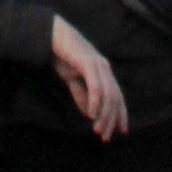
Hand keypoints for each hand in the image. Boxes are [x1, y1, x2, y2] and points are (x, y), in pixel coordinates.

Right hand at [50, 16, 128, 141]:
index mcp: (104, 71)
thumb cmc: (61, 55)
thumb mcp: (72, 80)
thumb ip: (82, 95)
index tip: (121, 132)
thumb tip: (90, 115)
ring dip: (104, 115)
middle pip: (115, 99)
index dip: (121, 114)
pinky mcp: (89, 63)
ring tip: (97, 130)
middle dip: (111, 120)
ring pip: (108, 96)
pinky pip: (96, 87)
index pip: (118, 97)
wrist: (50, 34)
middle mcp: (105, 68)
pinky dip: (95, 102)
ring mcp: (99, 64)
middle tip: (105, 137)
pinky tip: (91, 115)